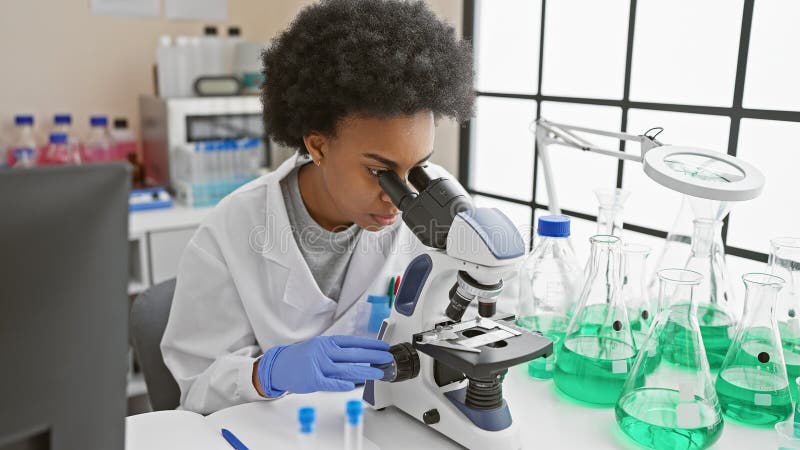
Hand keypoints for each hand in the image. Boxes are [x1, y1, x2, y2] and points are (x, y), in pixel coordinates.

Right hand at [256, 335, 391, 395]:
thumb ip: (337, 351)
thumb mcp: (319, 347)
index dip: (370, 344)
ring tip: (378, 373)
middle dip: (373, 356)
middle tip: (387, 358)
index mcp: (327, 342)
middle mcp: (324, 352)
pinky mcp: (312, 380)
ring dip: (364, 371)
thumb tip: (360, 357)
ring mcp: (318, 366)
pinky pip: (330, 383)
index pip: (353, 342)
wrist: (278, 366)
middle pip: (353, 354)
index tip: (383, 347)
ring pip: (346, 369)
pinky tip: (353, 385)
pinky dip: (342, 384)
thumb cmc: (301, 358)